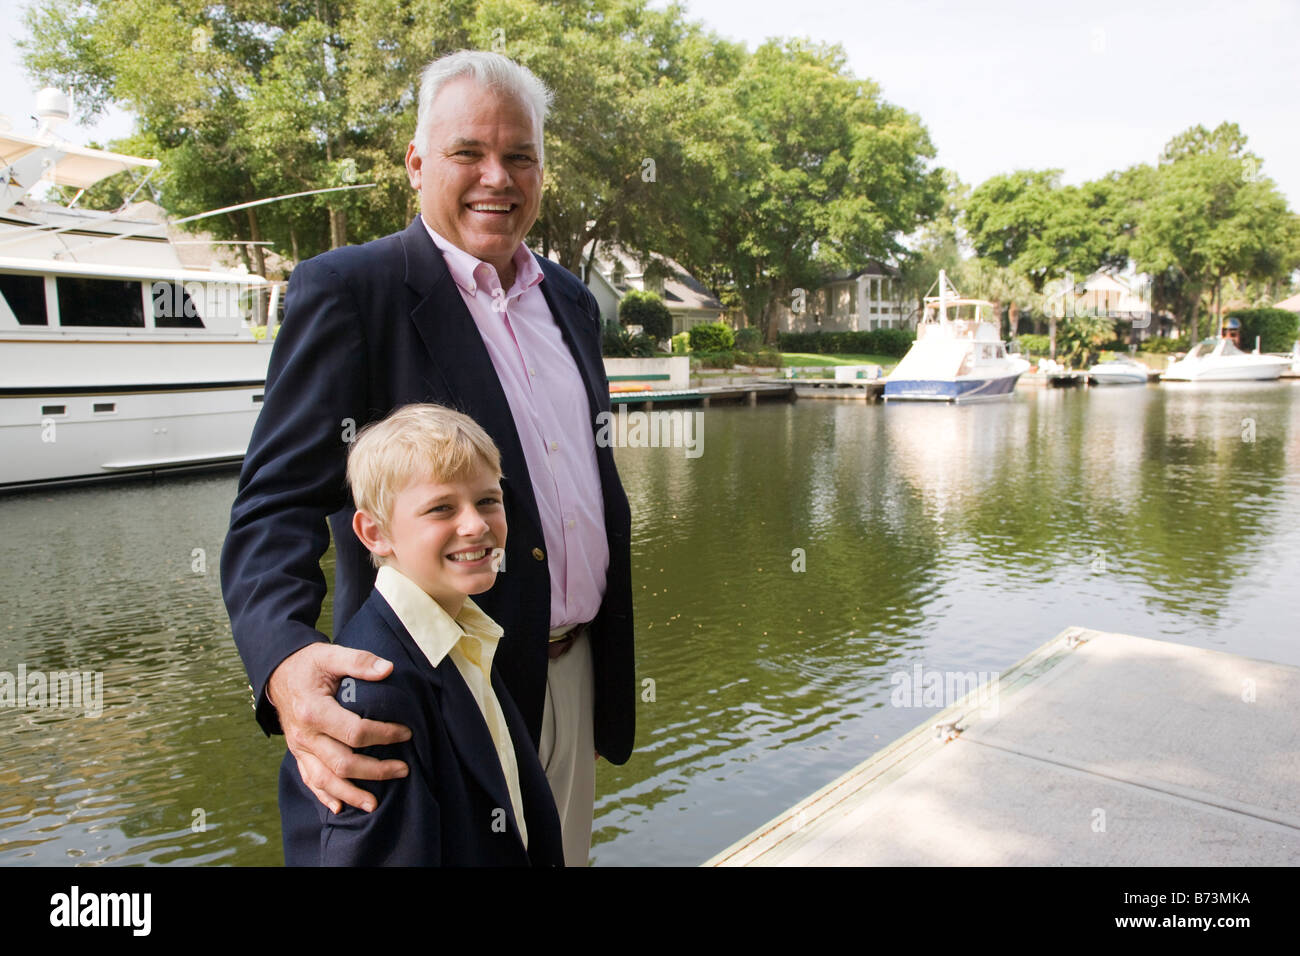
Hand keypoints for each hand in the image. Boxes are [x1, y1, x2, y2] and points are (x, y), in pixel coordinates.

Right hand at [268, 642, 411, 813]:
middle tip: (403, 770)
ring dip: (351, 794)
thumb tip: (388, 669)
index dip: (384, 735)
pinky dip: (324, 796)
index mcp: (313, 711)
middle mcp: (304, 735)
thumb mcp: (331, 655)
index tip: (406, 733)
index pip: (354, 732)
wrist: (277, 672)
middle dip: (375, 771)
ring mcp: (299, 748)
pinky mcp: (298, 754)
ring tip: (375, 805)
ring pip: (324, 780)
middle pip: (342, 763)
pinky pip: (309, 780)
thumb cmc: (308, 664)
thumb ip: (359, 661)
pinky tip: (339, 808)